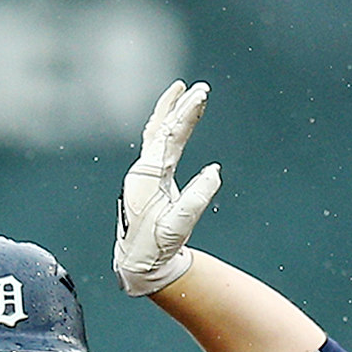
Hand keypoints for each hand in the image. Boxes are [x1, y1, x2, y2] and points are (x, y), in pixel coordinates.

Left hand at [114, 80, 220, 296]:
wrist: (137, 264)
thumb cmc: (156, 248)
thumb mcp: (178, 227)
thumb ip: (195, 200)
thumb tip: (215, 172)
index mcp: (148, 176)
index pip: (169, 136)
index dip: (185, 114)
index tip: (200, 94)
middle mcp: (142, 170)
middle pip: (162, 129)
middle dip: (181, 107)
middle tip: (200, 88)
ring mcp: (143, 173)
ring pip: (155, 133)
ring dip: (170, 112)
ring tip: (183, 90)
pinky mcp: (147, 179)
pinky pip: (155, 145)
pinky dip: (164, 128)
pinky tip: (171, 120)